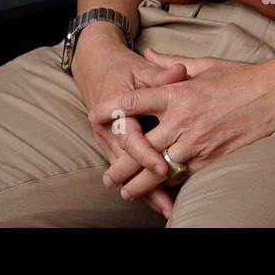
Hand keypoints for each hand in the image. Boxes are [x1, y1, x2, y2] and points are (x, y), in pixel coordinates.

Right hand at [72, 41, 192, 217]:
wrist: (94, 65)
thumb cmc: (122, 66)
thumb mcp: (141, 67)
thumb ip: (160, 74)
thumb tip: (180, 72)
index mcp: (115, 108)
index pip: (130, 138)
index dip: (146, 155)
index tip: (163, 168)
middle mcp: (107, 128)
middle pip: (127, 163)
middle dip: (146, 185)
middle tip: (167, 203)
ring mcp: (106, 140)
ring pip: (124, 171)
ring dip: (144, 191)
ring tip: (166, 208)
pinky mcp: (109, 147)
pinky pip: (124, 169)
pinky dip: (139, 185)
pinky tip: (156, 200)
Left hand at [89, 47, 274, 205]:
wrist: (273, 95)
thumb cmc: (240, 77)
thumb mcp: (203, 64)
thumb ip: (170, 64)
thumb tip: (147, 54)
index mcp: (178, 92)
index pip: (135, 100)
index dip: (112, 109)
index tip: (95, 116)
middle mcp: (183, 119)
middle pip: (141, 145)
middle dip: (121, 164)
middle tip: (107, 176)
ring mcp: (197, 141)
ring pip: (159, 168)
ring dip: (140, 182)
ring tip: (126, 191)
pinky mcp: (211, 158)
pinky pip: (183, 175)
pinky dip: (169, 184)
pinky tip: (159, 191)